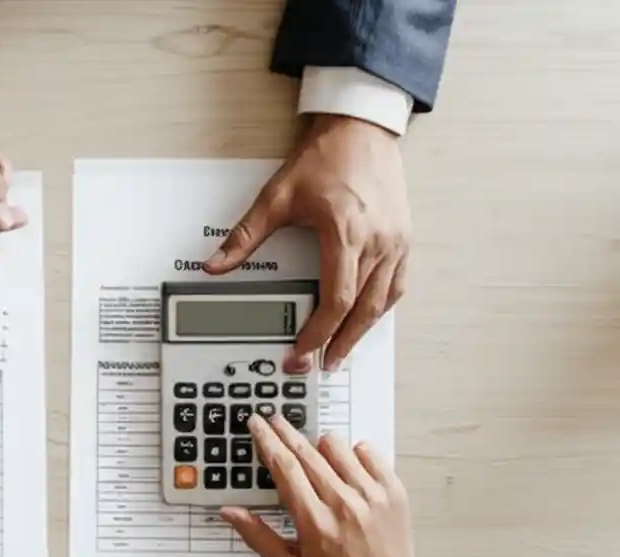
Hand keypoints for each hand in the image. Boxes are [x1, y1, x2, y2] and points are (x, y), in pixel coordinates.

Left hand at [203, 115, 410, 371]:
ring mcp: (395, 242)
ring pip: (382, 304)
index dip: (317, 333)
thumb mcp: (277, 197)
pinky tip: (367, 321)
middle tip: (319, 365)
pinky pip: (397, 286)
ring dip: (361, 333)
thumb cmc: (325, 157)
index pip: (335, 301)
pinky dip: (381, 309)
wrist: (359, 128)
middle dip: (337, 343)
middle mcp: (376, 242)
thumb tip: (215, 264)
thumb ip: (245, 236)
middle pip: (360, 311)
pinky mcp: (404, 238)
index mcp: (345, 234)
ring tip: (340, 352)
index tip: (300, 352)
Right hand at [222, 415, 451, 556]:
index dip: (266, 441)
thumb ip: (258, 537)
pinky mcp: (394, 492)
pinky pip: (369, 452)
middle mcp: (343, 504)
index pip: (284, 468)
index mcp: (314, 523)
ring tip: (315, 457)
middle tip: (272, 418)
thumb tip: (229, 512)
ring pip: (337, 446)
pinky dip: (354, 453)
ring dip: (320, 445)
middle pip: (306, 452)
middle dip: (284, 431)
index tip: (256, 424)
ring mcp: (372, 496)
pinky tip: (347, 467)